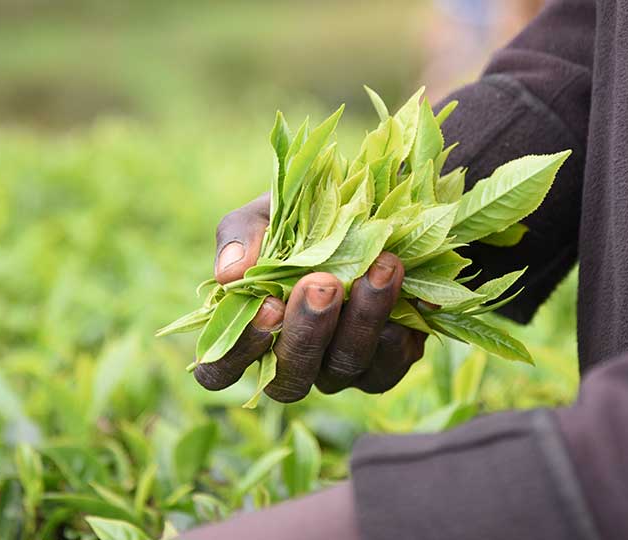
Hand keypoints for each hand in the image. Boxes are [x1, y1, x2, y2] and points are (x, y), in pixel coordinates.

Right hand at [193, 194, 426, 401]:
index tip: (267, 307)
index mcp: (249, 332)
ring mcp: (337, 369)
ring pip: (344, 367)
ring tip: (382, 266)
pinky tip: (407, 285)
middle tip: (323, 283)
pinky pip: (390, 363)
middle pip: (289, 379)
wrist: (369, 210)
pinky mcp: (384, 366)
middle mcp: (291, 362)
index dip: (240, 351)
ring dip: (363, 318)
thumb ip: (242, 236)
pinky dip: (399, 324)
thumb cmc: (301, 216)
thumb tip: (229, 273)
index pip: (220, 371)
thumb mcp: (267, 213)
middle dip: (308, 331)